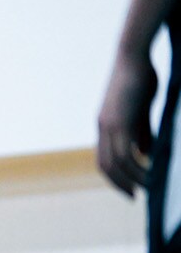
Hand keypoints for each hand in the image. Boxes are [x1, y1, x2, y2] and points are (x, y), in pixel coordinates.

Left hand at [98, 49, 157, 195]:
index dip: (114, 177)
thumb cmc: (140, 78)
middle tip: (134, 196)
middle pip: (105, 166)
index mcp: (106, 127)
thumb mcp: (141, 110)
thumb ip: (141, 132)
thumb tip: (144, 154)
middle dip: (119, 184)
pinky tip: (149, 172)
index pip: (104, 160)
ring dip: (131, 178)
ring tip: (148, 187)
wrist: (132, 56)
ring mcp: (109, 124)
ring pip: (115, 162)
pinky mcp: (120, 120)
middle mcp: (103, 128)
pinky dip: (136, 166)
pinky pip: (125, 151)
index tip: (129, 189)